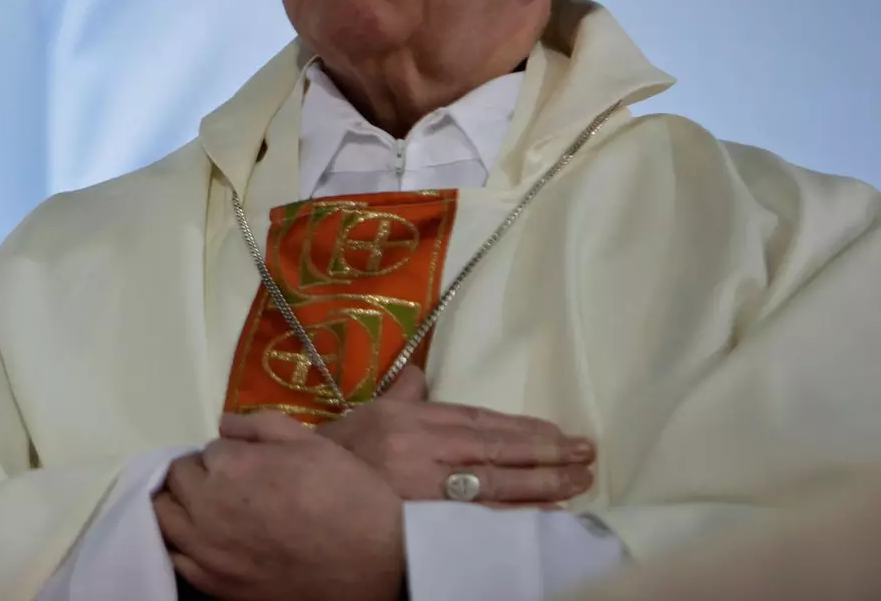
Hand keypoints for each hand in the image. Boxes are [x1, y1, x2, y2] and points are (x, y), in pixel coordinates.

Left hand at [153, 416, 403, 600]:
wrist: (376, 561)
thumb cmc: (346, 494)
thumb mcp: (309, 442)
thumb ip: (259, 426)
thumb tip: (223, 424)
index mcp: (229, 468)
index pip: (207, 449)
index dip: (228, 453)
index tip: (247, 462)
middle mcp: (207, 509)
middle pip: (176, 480)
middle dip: (198, 474)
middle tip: (228, 481)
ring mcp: (208, 552)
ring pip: (164, 518)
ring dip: (180, 505)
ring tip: (208, 505)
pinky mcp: (215, 585)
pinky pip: (176, 558)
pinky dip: (183, 543)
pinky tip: (207, 539)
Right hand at [257, 365, 595, 505]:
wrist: (304, 498)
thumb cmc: (337, 457)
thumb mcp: (365, 416)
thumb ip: (399, 395)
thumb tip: (418, 371)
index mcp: (408, 419)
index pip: (477, 420)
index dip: (520, 427)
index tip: (557, 430)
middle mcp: (421, 449)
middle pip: (495, 450)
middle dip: (545, 452)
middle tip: (586, 454)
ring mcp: (425, 488)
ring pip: (496, 484)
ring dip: (543, 483)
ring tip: (579, 480)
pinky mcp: (426, 520)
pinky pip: (480, 518)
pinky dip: (516, 515)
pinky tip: (546, 514)